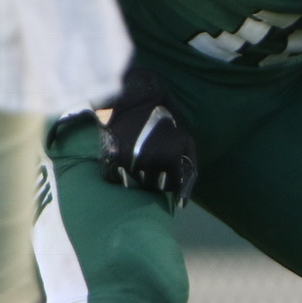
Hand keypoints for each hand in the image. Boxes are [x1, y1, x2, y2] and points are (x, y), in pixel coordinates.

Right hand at [98, 66, 197, 203]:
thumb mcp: (187, 142)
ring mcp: (130, 160)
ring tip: (138, 155)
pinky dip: (116, 171)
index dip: (168, 177)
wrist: (140, 98)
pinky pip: (113, 177)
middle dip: (152, 176)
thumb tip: (181, 204)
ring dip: (135, 174)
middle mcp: (150, 162)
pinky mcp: (111, 155)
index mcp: (171, 159)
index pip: (170, 186)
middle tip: (150, 158)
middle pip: (150, 187)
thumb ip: (190, 172)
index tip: (166, 164)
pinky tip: (123, 157)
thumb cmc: (168, 122)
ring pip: (132, 184)